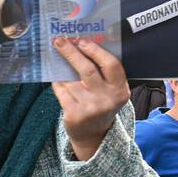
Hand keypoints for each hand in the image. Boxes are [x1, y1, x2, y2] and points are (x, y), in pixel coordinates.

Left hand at [51, 37, 129, 160]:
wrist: (94, 135)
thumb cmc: (101, 104)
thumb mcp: (110, 91)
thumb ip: (103, 72)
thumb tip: (81, 44)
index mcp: (120, 90)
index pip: (111, 65)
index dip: (96, 51)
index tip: (81, 40)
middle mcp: (107, 100)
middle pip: (87, 70)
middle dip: (71, 53)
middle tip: (59, 41)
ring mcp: (90, 109)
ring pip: (71, 81)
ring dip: (62, 69)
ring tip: (58, 62)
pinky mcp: (74, 115)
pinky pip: (61, 91)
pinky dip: (57, 83)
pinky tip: (57, 80)